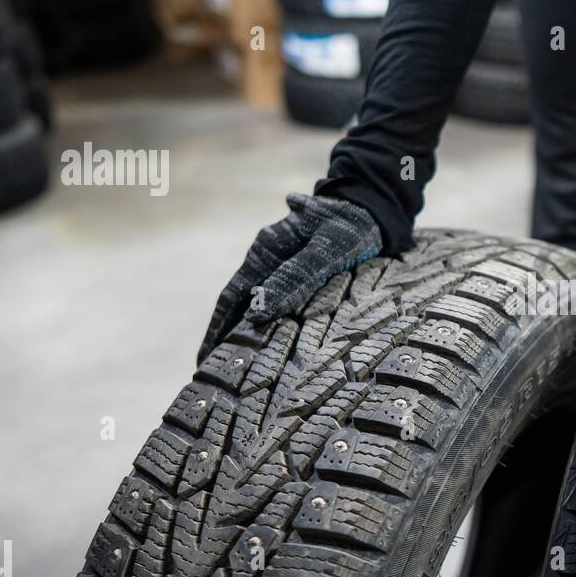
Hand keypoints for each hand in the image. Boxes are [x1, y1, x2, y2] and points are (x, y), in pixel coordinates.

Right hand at [198, 193, 382, 362]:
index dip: (216, 332)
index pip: (230, 299)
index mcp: (264, 251)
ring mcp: (278, 258)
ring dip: (242, 327)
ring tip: (236, 362)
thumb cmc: (352, 227)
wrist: (372, 204)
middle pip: (236, 301)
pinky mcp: (295, 264)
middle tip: (212, 372)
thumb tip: (256, 313)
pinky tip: (267, 336)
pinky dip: (265, 316)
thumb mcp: (327, 251)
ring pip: (252, 298)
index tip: (203, 362)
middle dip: (223, 335)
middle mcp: (264, 254)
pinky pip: (272, 294)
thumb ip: (296, 277)